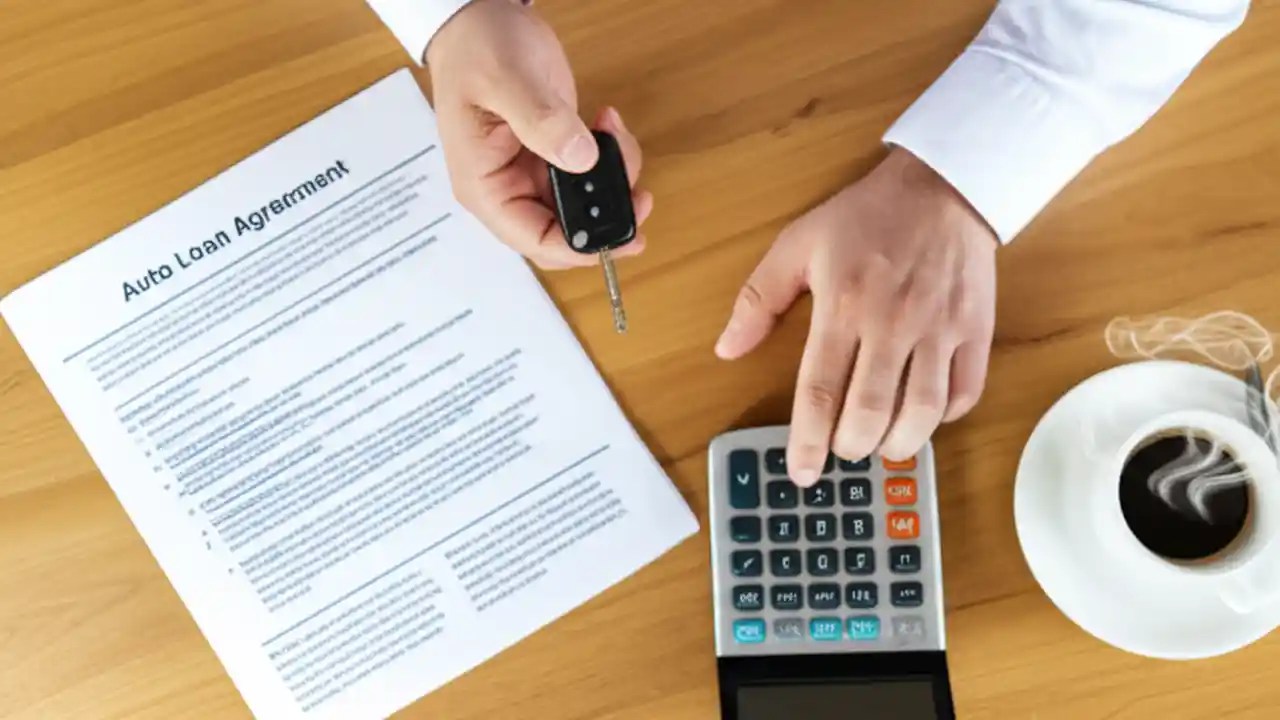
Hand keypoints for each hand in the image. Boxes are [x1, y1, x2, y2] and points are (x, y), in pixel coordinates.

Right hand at [426, 0, 652, 268]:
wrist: (479, 18)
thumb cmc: (477, 49)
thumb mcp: (506, 82)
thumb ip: (542, 123)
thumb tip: (582, 159)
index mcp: (485, 187)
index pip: (534, 240)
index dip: (579, 248)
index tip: (621, 237)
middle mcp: (508, 189)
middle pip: (565, 231)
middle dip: (606, 216)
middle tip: (640, 193)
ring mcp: (532, 173)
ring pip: (585, 204)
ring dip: (614, 180)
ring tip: (616, 133)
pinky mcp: (553, 154)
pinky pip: (590, 174)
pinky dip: (610, 156)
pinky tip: (607, 121)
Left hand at [715, 148, 996, 484]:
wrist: (945, 185)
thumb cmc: (866, 216)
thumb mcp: (798, 244)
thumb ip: (758, 299)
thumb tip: (727, 349)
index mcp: (842, 305)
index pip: (820, 391)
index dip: (807, 441)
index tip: (801, 472)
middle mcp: (892, 323)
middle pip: (870, 412)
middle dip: (851, 447)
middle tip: (842, 451)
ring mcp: (939, 329)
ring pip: (923, 411)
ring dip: (900, 443)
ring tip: (882, 445)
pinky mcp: (976, 329)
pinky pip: (966, 390)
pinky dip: (946, 417)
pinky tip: (925, 416)